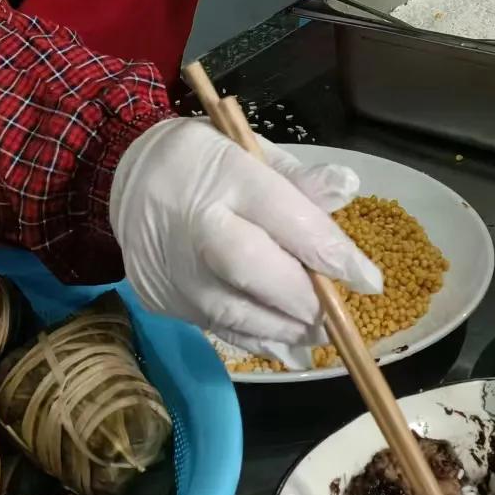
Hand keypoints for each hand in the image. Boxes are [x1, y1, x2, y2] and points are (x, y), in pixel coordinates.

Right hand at [109, 117, 382, 366]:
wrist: (127, 179)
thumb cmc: (204, 161)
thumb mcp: (251, 149)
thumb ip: (299, 177)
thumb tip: (347, 187)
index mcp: (224, 174)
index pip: (282, 213)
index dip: (328, 251)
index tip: (367, 280)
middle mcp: (193, 223)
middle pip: (252, 267)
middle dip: (302, 299)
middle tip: (337, 316)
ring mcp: (171, 266)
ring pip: (232, 310)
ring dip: (283, 328)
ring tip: (316, 333)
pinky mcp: (161, 297)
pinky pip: (215, 327)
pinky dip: (255, 339)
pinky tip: (285, 345)